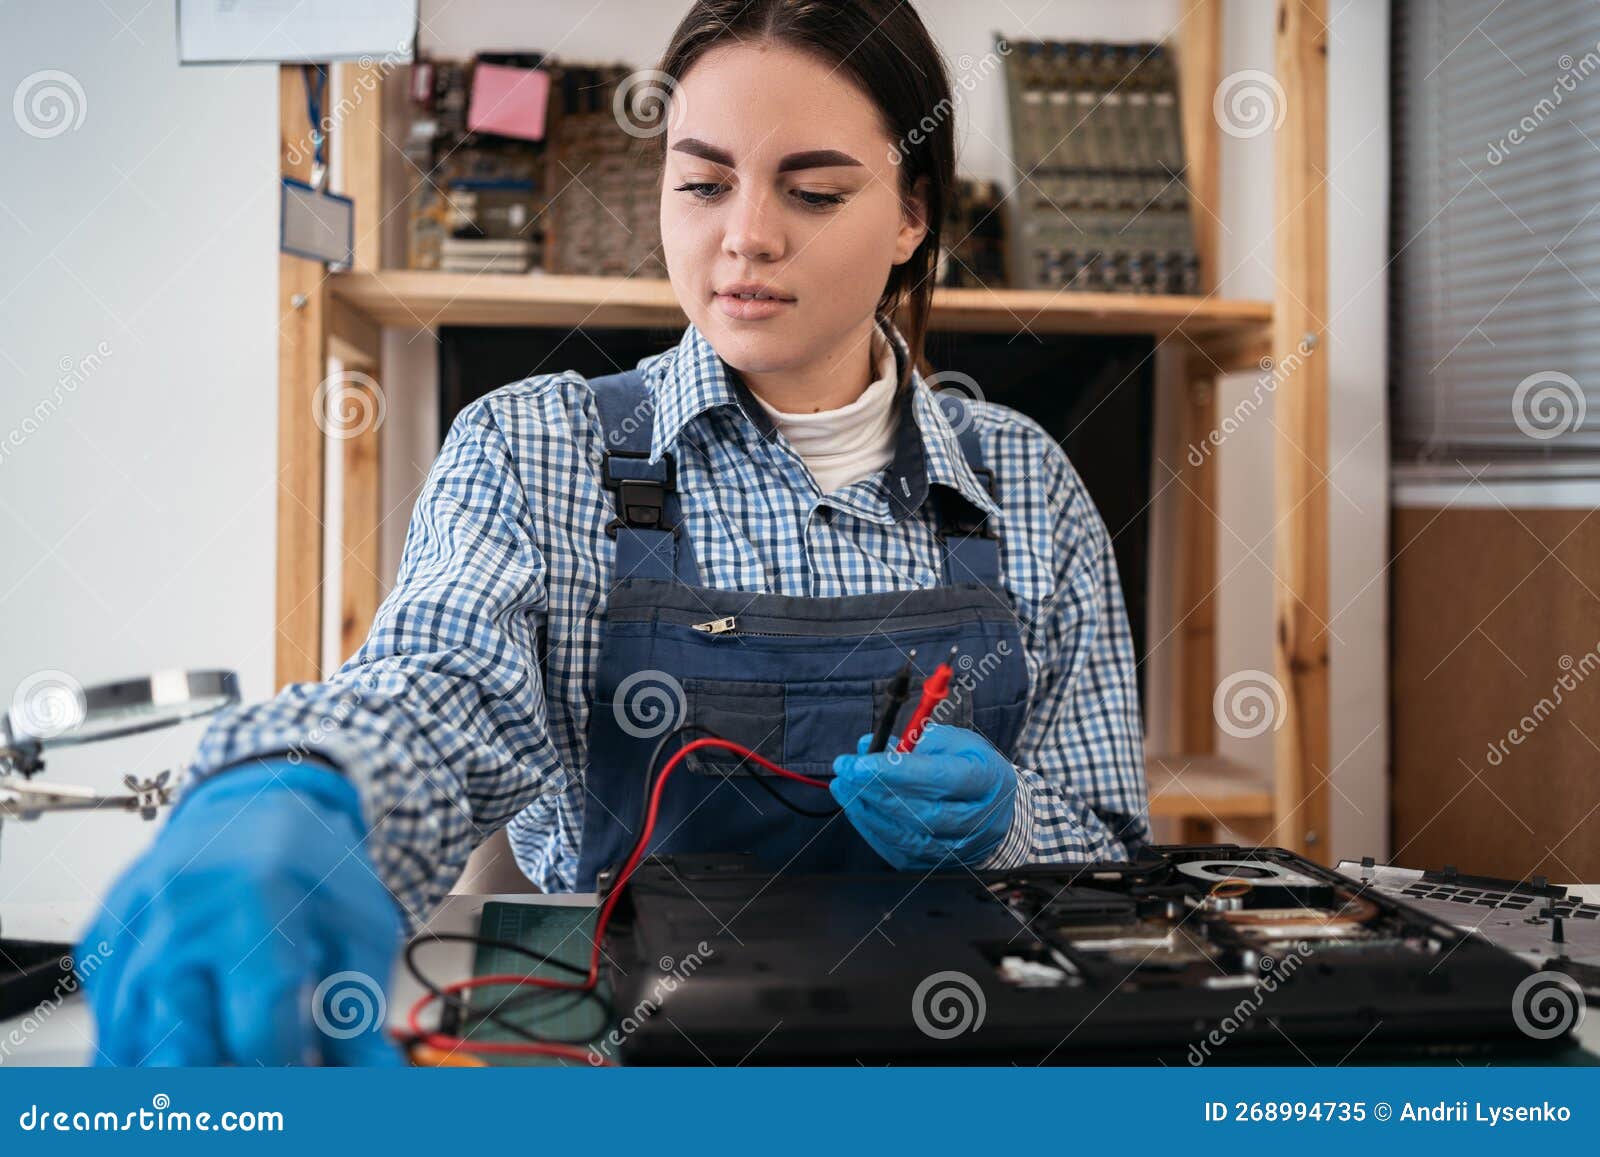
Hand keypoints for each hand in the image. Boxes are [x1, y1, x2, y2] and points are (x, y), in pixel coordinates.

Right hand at [79, 758, 402, 1065]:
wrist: (260, 802)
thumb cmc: (314, 866)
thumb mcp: (358, 933)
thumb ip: (358, 1017)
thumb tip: (375, 1081)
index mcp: (255, 903)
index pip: (257, 1033)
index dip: (285, 1072)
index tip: (301, 1073)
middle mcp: (180, 914)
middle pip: (181, 1045)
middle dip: (222, 1076)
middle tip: (256, 1067)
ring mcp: (132, 924)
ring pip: (133, 1040)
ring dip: (177, 1064)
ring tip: (221, 1055)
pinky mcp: (103, 936)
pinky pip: (106, 1018)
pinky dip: (138, 1045)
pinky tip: (180, 1037)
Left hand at [829, 723, 1017, 868]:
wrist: (997, 812)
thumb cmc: (971, 768)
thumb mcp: (953, 742)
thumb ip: (911, 741)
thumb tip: (866, 746)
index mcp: (987, 780)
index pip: (941, 778)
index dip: (897, 771)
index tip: (859, 760)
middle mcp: (979, 820)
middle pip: (923, 812)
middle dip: (876, 790)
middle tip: (845, 770)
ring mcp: (960, 848)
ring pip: (908, 837)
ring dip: (868, 811)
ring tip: (844, 786)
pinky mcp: (938, 864)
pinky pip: (900, 852)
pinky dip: (873, 829)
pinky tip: (857, 808)